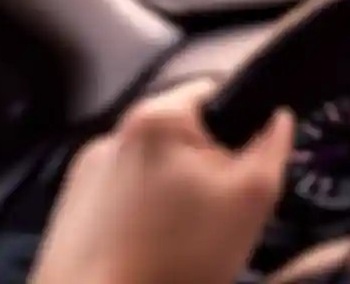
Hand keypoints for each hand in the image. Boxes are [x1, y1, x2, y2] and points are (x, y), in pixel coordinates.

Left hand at [32, 79, 294, 283]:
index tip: (246, 169)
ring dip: (173, 191)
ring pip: (154, 168)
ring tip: (180, 238)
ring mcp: (86, 170)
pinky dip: (140, 213)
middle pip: (185, 135)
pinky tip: (150, 247)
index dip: (243, 127)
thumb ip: (273, 148)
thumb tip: (279, 119)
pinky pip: (124, 195)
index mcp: (157, 116)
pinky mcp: (71, 205)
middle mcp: (113, 131)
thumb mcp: (251, 200)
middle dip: (207, 168)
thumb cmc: (177, 257)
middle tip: (218, 214)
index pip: (217, 91)